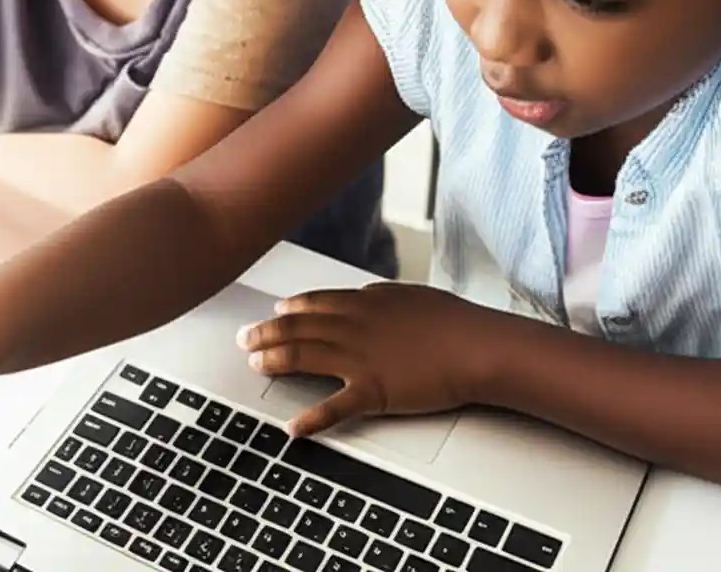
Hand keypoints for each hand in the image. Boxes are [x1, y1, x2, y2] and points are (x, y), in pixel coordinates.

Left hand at [237, 283, 503, 436]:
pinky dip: (310, 419)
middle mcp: (353, 327)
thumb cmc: (453, 322)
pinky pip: (333, 407)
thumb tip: (365, 293)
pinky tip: (293, 427)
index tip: (272, 313)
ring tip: (255, 367)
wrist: (476, 346)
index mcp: (363, 303)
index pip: (313, 304)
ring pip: (303, 357)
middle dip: (264, 334)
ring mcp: (360, 359)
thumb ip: (382, 296)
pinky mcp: (373, 391)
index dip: (287, 310)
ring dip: (274, 362)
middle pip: (297, 328)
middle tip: (244, 340)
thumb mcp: (411, 296)